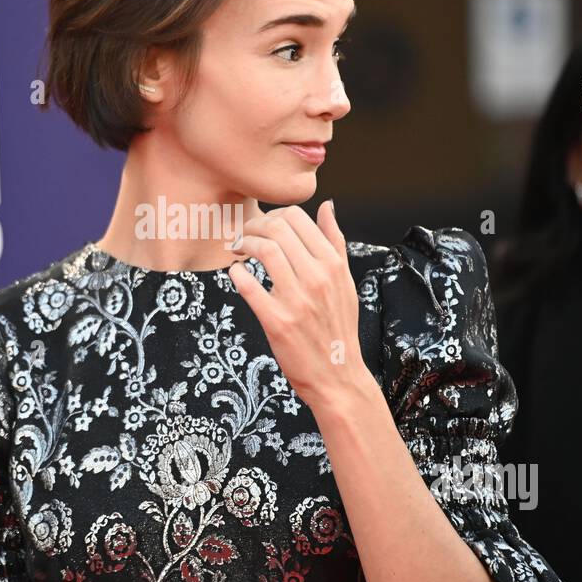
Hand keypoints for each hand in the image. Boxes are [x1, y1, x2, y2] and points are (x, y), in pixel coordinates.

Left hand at [227, 201, 374, 413]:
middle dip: (254, 226)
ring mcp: (297, 300)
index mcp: (333, 265)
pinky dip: (237, 274)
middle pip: (277, 229)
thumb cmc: (338, 327)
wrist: (337, 375)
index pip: (297, 218)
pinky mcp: (277, 322)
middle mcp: (317, 278)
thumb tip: (327, 206)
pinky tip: (236, 273)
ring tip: (237, 250)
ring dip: (243, 243)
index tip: (263, 227)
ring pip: (264, 251)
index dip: (273, 216)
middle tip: (244, 236)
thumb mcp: (345, 282)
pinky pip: (249, 287)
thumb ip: (335, 242)